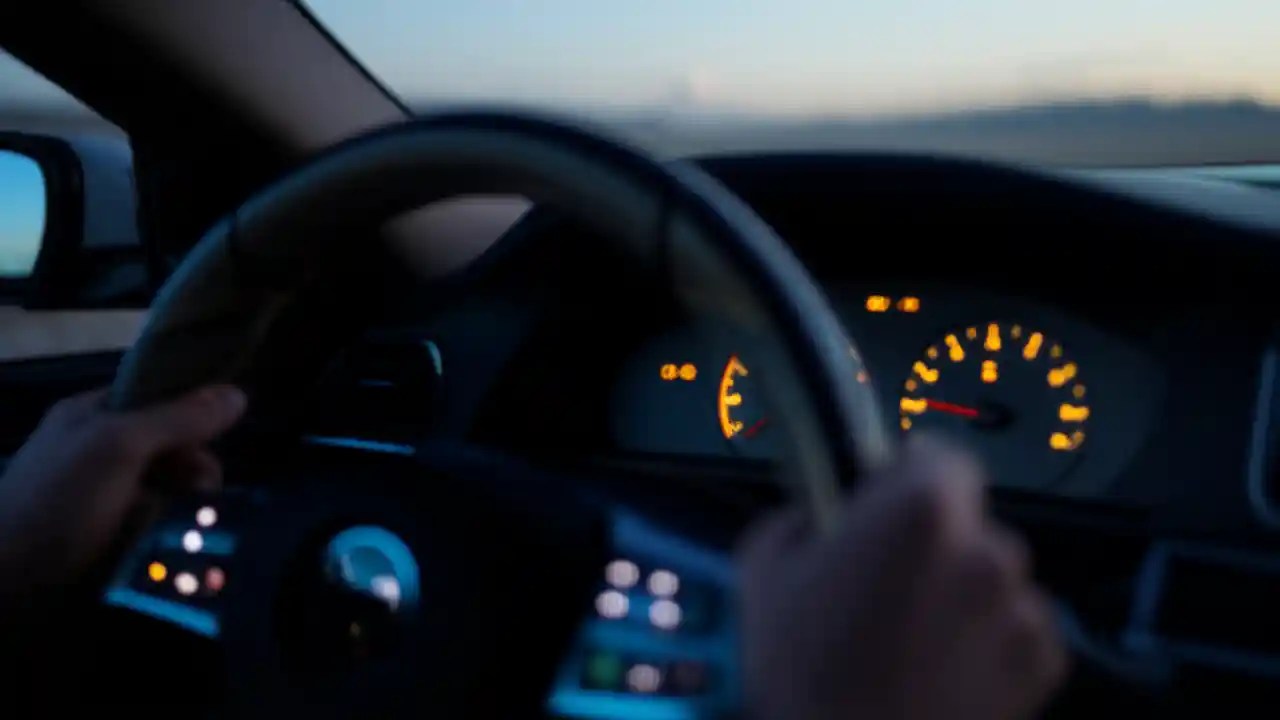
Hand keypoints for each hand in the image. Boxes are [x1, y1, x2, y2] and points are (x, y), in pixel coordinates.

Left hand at [0, 385, 246, 596]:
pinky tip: (171, 547)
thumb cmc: (59, 503)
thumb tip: (239, 393)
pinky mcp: (109, 539)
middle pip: (171, 447)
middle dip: (193, 471)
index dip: (193, 415)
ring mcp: (102, 497)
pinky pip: (157, 525)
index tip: (214, 442)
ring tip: (186, 530)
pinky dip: (169, 533)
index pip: (160, 398)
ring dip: (186, 507)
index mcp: (92, 415)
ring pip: (170, 490)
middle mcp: (98, 450)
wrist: (7, 587)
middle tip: (200, 496)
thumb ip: (178, 418)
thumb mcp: (120, 446)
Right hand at [738, 436, 1066, 719]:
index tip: (883, 503)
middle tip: (886, 588)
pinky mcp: (1043, 665)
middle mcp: (987, 548)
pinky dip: (990, 643)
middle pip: (967, 524)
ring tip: (915, 643)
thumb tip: (821, 516)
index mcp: (920, 510)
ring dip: (962, 595)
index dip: (908, 475)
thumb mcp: (762, 572)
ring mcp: (1023, 609)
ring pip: (992, 580)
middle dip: (933, 544)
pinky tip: (945, 674)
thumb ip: (799, 520)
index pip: (940, 456)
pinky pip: (1017, 631)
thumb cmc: (797, 670)